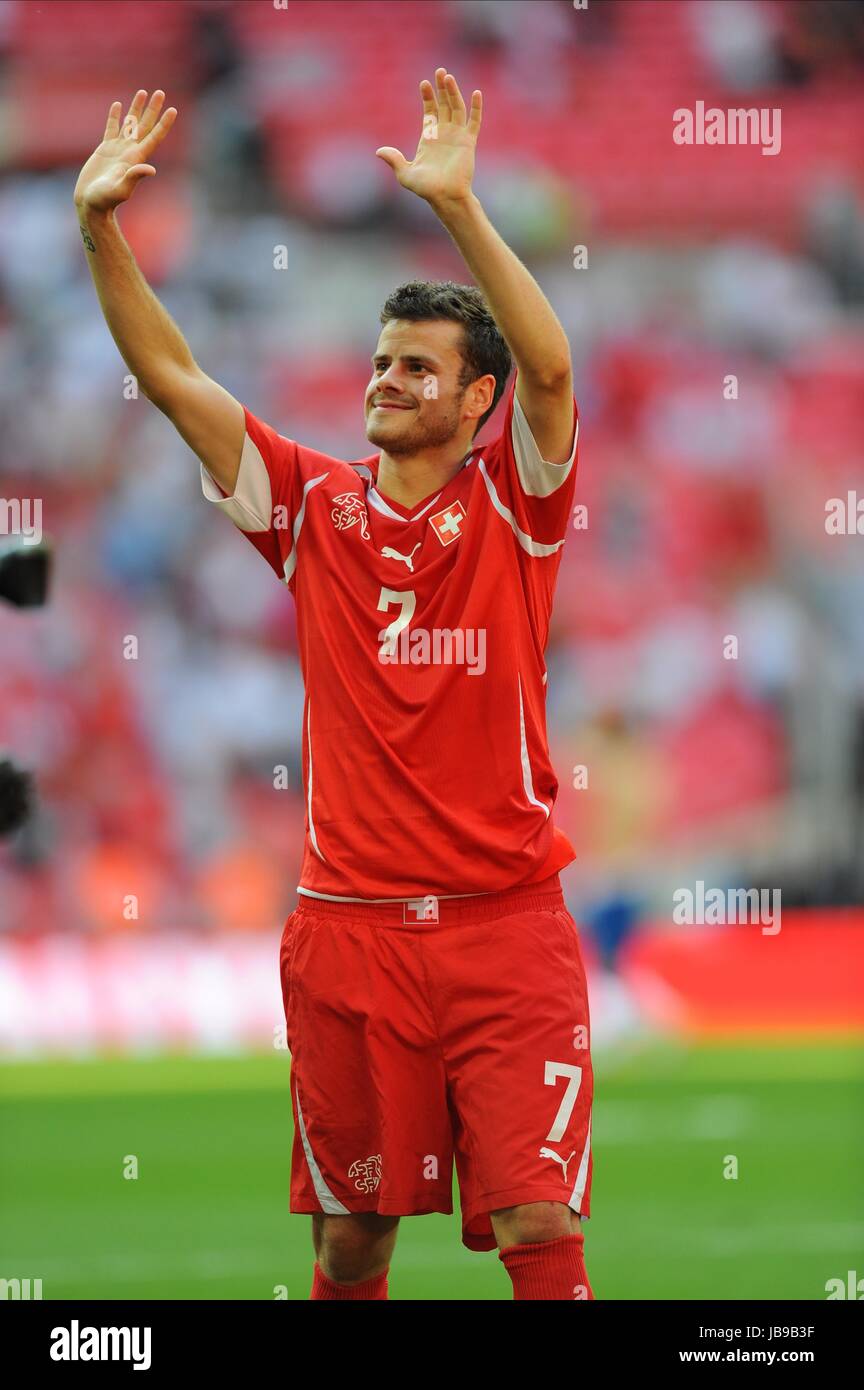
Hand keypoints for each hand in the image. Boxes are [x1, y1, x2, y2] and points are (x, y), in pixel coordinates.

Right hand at [74, 90, 176, 212]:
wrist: (91, 203)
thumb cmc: (105, 200)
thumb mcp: (121, 189)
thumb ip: (134, 177)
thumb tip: (150, 169)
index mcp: (136, 158)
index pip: (153, 137)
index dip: (163, 123)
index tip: (173, 109)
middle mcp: (130, 152)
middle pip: (144, 125)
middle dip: (153, 109)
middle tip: (160, 92)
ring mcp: (118, 149)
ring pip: (129, 123)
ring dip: (136, 108)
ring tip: (142, 92)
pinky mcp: (104, 150)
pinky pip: (111, 128)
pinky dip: (115, 116)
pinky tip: (118, 105)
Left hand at [376, 68, 481, 206]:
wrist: (445, 197)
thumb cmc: (426, 189)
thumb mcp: (405, 174)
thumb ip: (394, 160)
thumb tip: (379, 152)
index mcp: (429, 138)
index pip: (430, 111)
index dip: (428, 97)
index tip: (424, 83)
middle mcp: (444, 134)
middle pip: (444, 105)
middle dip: (442, 88)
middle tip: (440, 71)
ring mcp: (457, 136)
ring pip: (457, 108)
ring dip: (453, 92)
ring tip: (448, 77)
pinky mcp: (468, 142)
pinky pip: (474, 121)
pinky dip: (476, 107)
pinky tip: (476, 93)